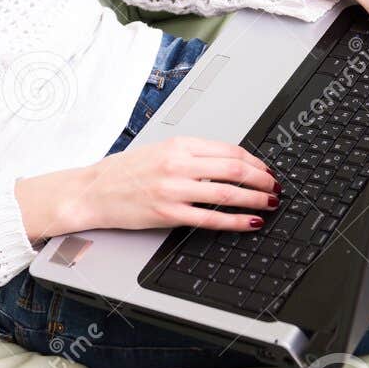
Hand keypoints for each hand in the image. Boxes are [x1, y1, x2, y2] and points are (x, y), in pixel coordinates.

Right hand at [68, 136, 279, 233]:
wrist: (93, 190)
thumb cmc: (125, 172)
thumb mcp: (160, 150)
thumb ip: (192, 154)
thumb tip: (228, 162)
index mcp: (178, 145)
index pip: (228, 150)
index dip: (254, 161)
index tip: (266, 169)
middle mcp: (178, 164)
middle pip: (234, 169)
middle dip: (262, 179)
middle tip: (275, 187)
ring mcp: (173, 189)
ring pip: (227, 193)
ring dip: (255, 199)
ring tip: (269, 203)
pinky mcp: (167, 214)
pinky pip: (210, 219)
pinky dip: (235, 221)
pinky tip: (249, 223)